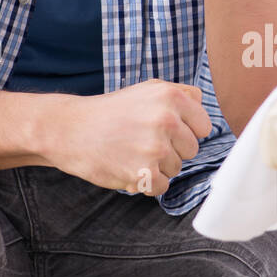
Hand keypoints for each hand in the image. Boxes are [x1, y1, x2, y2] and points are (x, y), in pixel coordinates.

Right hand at [42, 79, 212, 194]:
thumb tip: (205, 106)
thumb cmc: (111, 111)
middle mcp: (166, 119)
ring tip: (132, 151)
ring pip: (176, 169)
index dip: (187, 132)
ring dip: (157, 166)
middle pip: (192, 150)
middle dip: (172, 150)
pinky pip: (162, 186)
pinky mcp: (144, 172)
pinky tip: (128, 167)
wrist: (70, 129)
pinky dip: (147, 183)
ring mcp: (155, 147)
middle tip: (143, 141)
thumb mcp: (148, 89)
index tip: (167, 131)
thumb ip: (181, 95)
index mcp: (171, 96)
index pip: (204, 126)